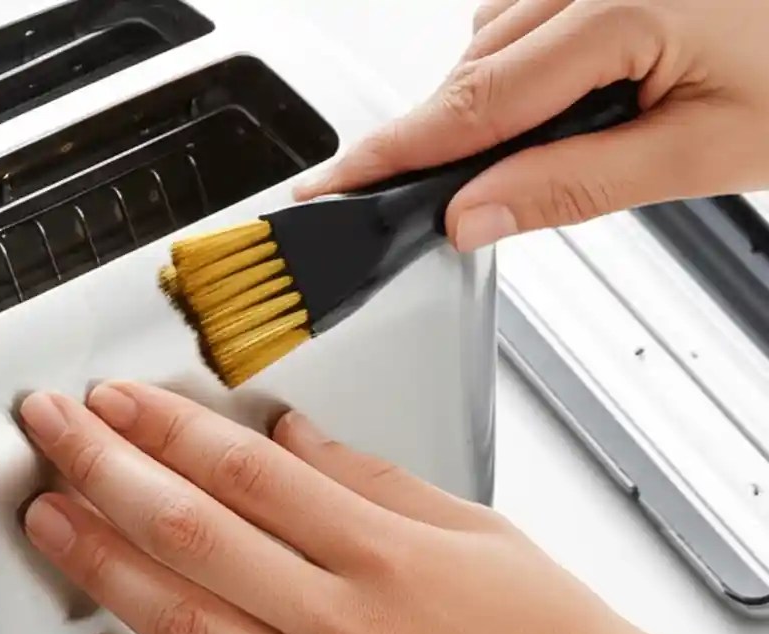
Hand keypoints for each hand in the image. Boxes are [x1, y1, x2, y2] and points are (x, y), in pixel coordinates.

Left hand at [16, 382, 768, 633]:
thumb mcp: (472, 529)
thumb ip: (371, 477)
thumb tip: (288, 433)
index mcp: (383, 554)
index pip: (246, 473)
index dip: (169, 426)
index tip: (116, 397)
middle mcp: (342, 623)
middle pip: (194, 533)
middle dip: (107, 470)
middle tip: (52, 430)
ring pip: (183, 622)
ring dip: (101, 564)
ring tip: (48, 518)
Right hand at [295, 0, 768, 251]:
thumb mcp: (700, 152)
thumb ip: (573, 185)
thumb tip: (472, 216)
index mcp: (621, 8)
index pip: (474, 101)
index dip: (394, 154)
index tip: (330, 188)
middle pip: (471, 72)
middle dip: (447, 142)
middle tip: (449, 209)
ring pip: (487, 44)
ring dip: (491, 105)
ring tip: (570, 142)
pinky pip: (516, 18)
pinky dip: (519, 70)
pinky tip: (570, 97)